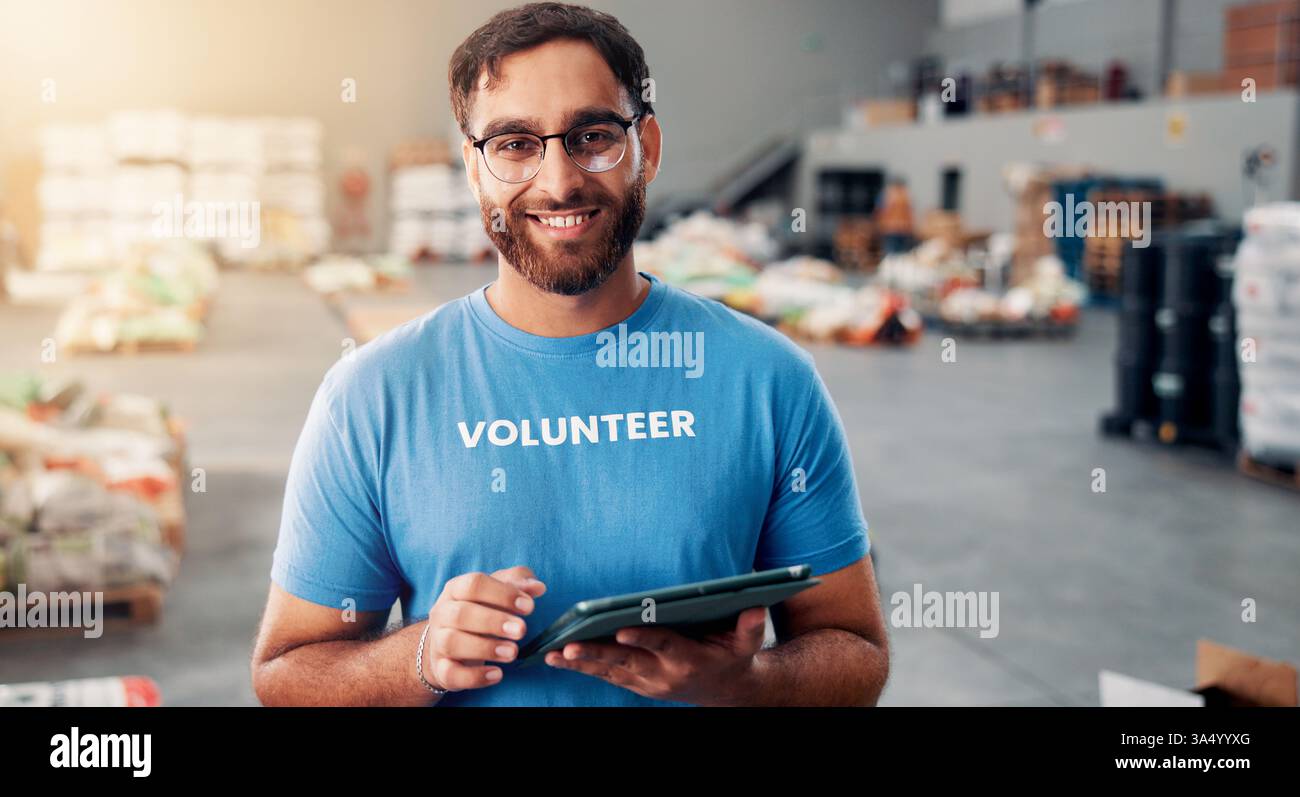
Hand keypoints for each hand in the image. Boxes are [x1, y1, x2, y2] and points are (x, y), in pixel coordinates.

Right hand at [423, 565, 545, 691]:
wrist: (449, 642)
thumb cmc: (480, 609)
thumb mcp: (498, 591)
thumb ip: (518, 582)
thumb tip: (538, 587)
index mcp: (456, 589)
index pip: (474, 585)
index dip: (502, 594)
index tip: (529, 606)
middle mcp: (442, 613)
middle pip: (461, 614)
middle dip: (493, 621)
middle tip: (522, 630)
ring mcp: (438, 642)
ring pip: (452, 643)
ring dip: (485, 648)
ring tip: (513, 652)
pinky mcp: (441, 669)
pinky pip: (451, 674)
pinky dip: (475, 676)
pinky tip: (498, 674)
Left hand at [544, 606, 767, 704]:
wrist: (724, 692)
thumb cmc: (733, 658)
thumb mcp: (747, 645)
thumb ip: (751, 627)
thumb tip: (755, 606)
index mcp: (688, 659)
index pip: (663, 646)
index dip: (643, 638)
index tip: (620, 631)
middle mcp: (663, 674)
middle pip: (626, 662)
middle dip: (596, 655)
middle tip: (568, 648)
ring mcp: (647, 682)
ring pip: (609, 672)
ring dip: (581, 664)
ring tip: (552, 655)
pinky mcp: (636, 684)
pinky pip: (606, 676)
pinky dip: (582, 668)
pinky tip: (556, 659)